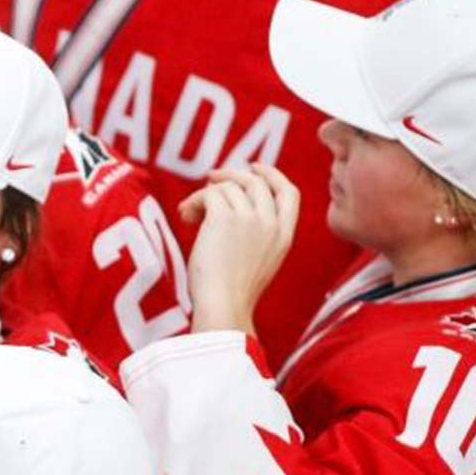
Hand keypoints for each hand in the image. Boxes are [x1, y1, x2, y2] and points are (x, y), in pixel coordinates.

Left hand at [180, 163, 298, 334]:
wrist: (223, 307)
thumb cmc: (231, 295)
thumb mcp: (258, 262)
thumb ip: (256, 235)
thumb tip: (228, 204)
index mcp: (284, 236)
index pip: (289, 193)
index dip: (272, 174)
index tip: (254, 168)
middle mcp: (271, 223)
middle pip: (255, 182)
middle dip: (231, 176)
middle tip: (210, 180)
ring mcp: (250, 219)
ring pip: (227, 187)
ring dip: (205, 195)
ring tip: (190, 215)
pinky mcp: (224, 218)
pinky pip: (209, 194)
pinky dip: (194, 201)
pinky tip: (186, 216)